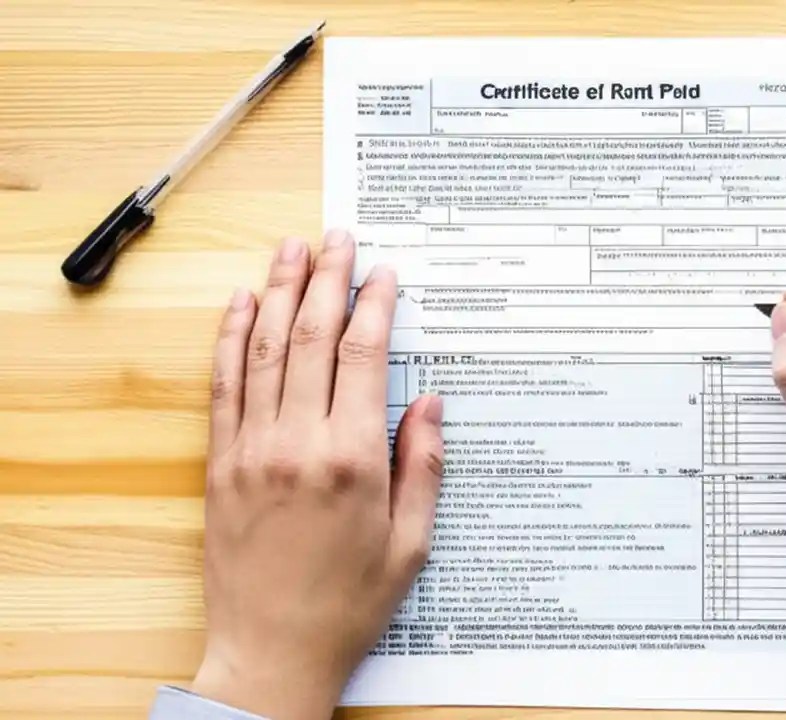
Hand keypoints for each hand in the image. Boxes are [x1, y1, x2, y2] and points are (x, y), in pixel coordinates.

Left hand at [192, 231, 443, 718]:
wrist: (271, 651)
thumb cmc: (349, 603)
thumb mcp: (411, 544)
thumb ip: (422, 467)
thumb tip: (428, 401)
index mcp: (352, 460)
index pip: (362, 357)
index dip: (373, 305)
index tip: (384, 272)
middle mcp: (297, 443)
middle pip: (310, 337)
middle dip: (326, 279)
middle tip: (338, 236)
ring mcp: (250, 449)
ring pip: (263, 349)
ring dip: (277, 291)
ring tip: (292, 248)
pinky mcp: (219, 463)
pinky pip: (223, 385)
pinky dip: (230, 338)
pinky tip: (240, 303)